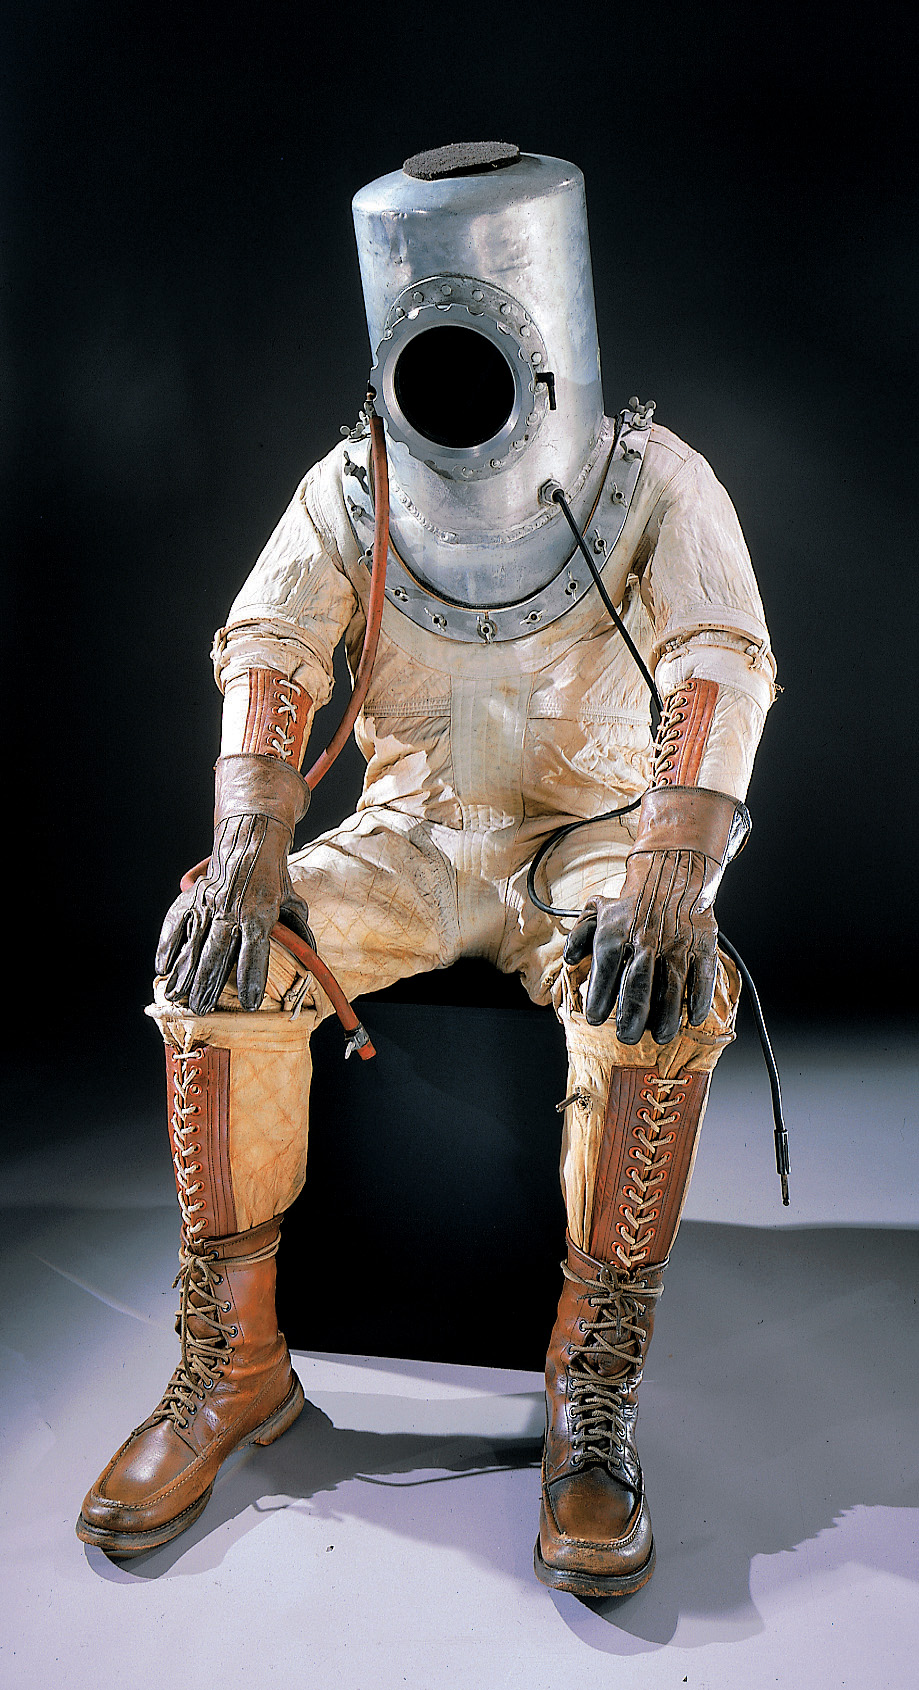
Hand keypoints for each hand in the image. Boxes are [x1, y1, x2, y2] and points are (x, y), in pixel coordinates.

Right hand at [156, 754, 311, 1014]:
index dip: (251, 978)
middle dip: (208, 983)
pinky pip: (177, 921)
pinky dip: (167, 943)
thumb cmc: (275, 876)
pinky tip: (162, 966)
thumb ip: (299, 931)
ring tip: (177, 996)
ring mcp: (210, 902)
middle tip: (201, 1009)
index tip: (248, 1003)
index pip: (255, 952)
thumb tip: (311, 958)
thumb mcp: (293, 901)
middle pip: (217, 953)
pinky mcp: (195, 896)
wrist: (251, 836)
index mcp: (260, 913)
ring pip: (194, 942)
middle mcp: (232, 909)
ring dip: (184, 971)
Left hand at [563, 786, 748, 1044]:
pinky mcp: (702, 945)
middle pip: (638, 988)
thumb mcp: (598, 910)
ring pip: (671, 988)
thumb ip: (580, 936)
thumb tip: (568, 959)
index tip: (595, 1019)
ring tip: (661, 1035)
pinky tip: (693, 1017)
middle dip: (632, 1018)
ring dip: (667, 1017)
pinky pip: (702, 977)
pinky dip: (698, 999)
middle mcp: (646, 941)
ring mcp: (676, 944)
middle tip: (627, 1037)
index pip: (605, 972)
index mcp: (617, 933)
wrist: (673, 873)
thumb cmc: (633, 901)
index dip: (599, 999)